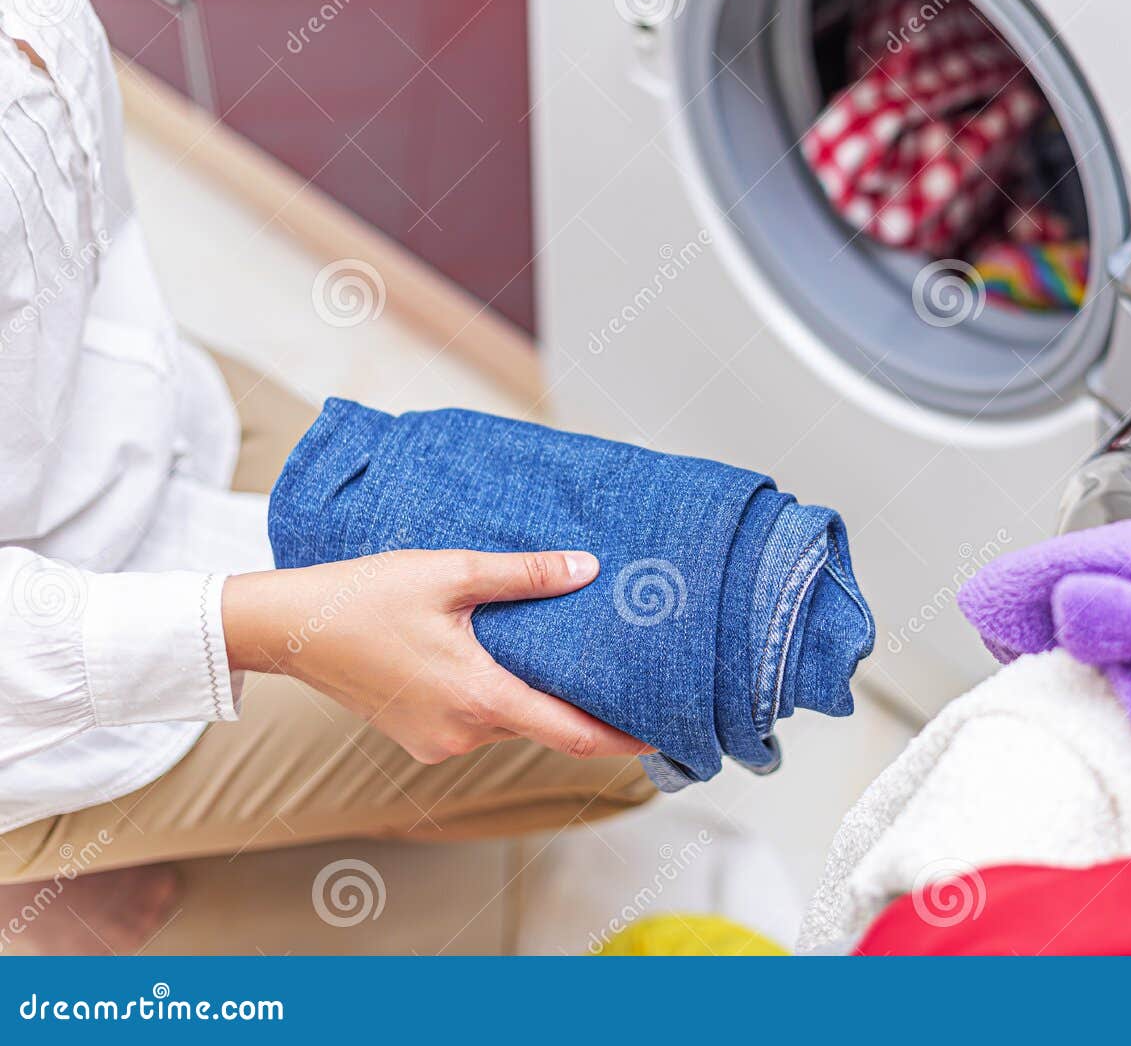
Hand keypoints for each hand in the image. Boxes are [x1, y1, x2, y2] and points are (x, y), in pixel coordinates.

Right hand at [222, 549, 647, 763]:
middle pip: (543, 726)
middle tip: (620, 672)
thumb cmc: (363, 597)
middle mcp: (462, 734)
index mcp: (479, 700)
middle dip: (580, 704)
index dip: (623, 738)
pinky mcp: (419, 738)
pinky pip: (477, 721)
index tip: (662, 735)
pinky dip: (498, 698)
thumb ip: (525, 575)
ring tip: (563, 655)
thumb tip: (587, 569)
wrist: (287, 628)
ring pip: (509, 722)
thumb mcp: (451, 573)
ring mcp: (438, 742)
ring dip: (534, 696)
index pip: (572, 734)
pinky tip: (502, 660)